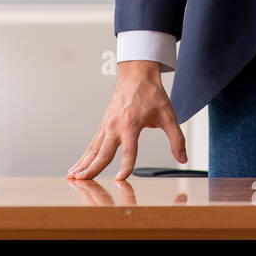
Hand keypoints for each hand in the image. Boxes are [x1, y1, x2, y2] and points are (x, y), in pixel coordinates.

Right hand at [67, 60, 187, 180]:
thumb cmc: (151, 93)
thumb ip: (176, 139)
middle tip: (82, 181)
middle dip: (92, 168)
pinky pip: (93, 143)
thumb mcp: (168, 115)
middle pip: (103, 152)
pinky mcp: (104, 124)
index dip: (126, 166)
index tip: (121, 179)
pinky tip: (79, 165)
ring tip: (73, 177)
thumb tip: (183, 158)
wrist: (136, 73)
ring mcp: (107, 125)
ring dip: (83, 163)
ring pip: (93, 149)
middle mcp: (115, 126)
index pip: (129, 151)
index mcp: (131, 124)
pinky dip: (85, 155)